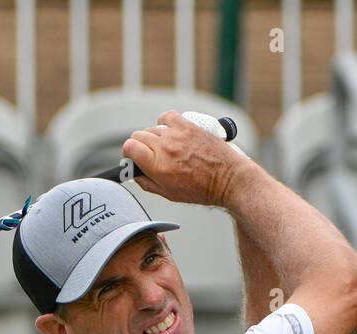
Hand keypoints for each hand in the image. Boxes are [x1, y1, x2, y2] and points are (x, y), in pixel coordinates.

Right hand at [121, 110, 251, 207]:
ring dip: (153, 137)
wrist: (228, 179)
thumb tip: (135, 174)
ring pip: (151, 128)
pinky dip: (164, 122)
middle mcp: (165, 148)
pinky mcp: (188, 126)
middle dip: (139, 146)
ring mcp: (177, 135)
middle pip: (137, 136)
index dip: (128, 153)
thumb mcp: (169, 194)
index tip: (133, 158)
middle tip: (148, 155)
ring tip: (165, 148)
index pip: (129, 148)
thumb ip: (147, 183)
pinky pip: (167, 116)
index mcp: (158, 167)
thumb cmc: (203, 189)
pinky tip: (170, 132)